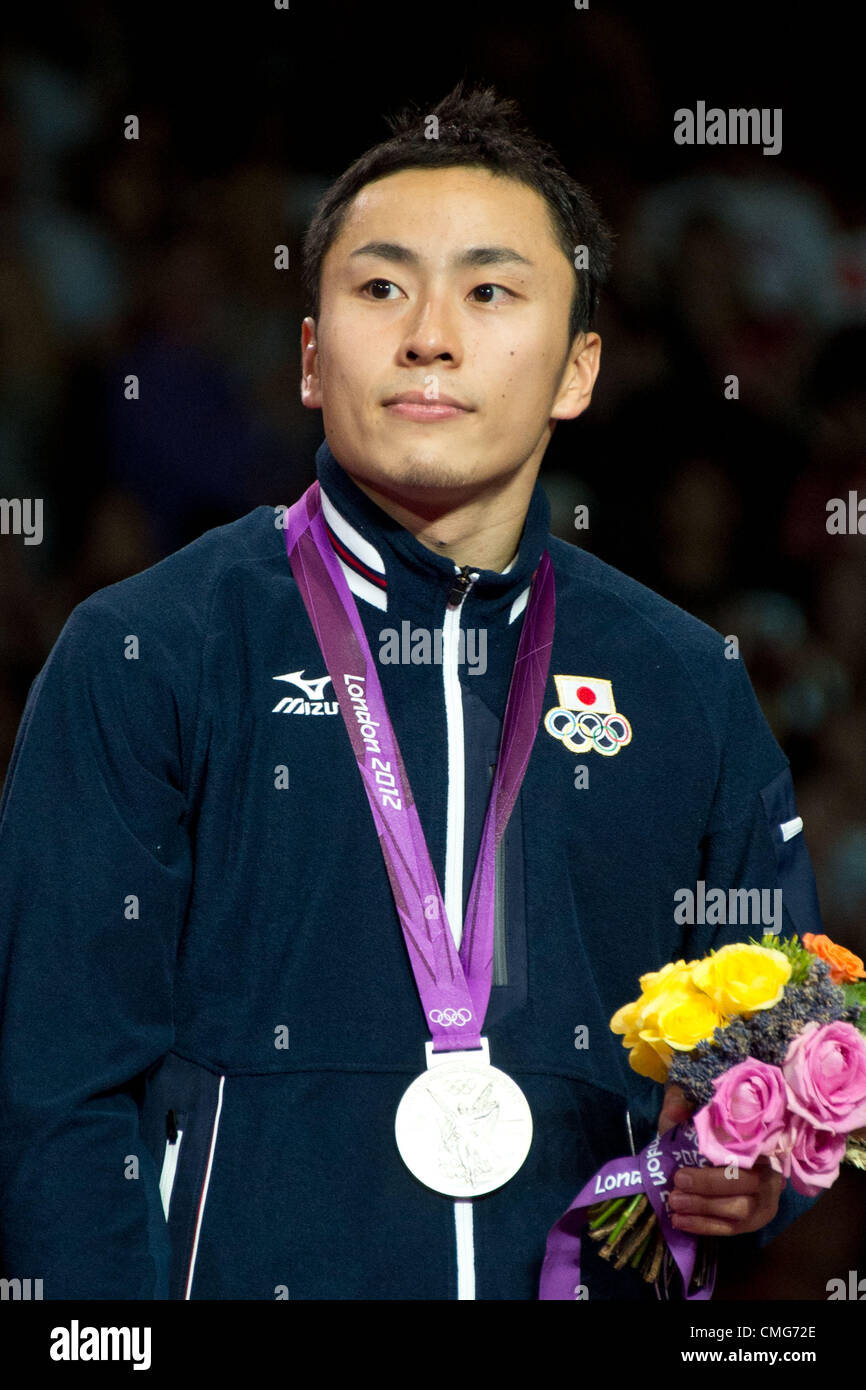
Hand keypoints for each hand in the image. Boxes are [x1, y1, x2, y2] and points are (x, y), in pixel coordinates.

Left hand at [658, 1082, 784, 1236]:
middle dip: (709, 1184)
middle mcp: (769, 1172)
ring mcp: (764, 1200)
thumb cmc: (703, 1138)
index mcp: (759, 1141)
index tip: (701, 1150)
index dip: (728, 1149)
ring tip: (675, 1202)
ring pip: (740, 1208)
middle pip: (746, 1181)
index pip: (752, 1144)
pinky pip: (730, 1228)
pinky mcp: (754, 1222)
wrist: (710, 1164)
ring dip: (705, 1207)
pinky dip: (703, 1225)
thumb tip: (675, 1109)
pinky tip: (680, 1221)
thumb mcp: (690, 1118)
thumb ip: (681, 1108)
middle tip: (678, 1180)